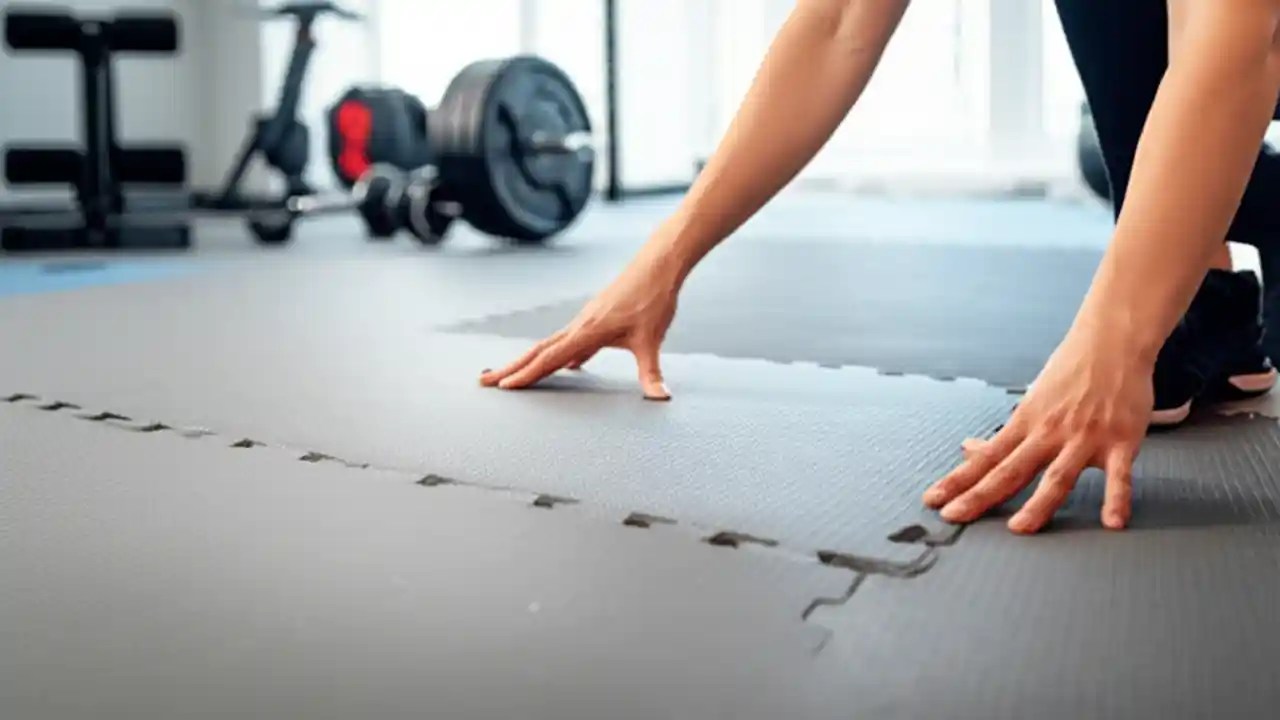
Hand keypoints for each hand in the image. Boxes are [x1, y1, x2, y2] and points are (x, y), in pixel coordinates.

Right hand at [479, 244, 683, 399]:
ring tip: (509, 374)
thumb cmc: (653, 298)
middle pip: (537, 350)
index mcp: (588, 331)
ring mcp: (584, 320)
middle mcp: (579, 324)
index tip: (505, 387)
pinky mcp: (593, 318)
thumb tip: (660, 397)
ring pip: (548, 344)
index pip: (550, 358)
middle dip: (510, 368)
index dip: (528, 374)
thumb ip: (652, 372)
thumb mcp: (652, 340)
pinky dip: (555, 354)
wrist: (657, 265)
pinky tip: (564, 366)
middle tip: (485, 381)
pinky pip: (566, 340)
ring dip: (527, 361)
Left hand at [922, 322, 1153, 533]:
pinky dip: (1116, 498)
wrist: (1113, 342)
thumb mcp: (1032, 402)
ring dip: (1039, 504)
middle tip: (955, 516)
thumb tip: (967, 450)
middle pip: (1010, 470)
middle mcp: (1050, 433)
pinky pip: (1119, 475)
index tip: (934, 501)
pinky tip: (1112, 522)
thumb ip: (1005, 435)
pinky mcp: (1120, 441)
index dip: (958, 481)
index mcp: (1026, 425)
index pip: (986, 459)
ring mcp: (1085, 438)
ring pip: (1057, 476)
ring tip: (1019, 528)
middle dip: (980, 495)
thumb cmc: (1071, 372)